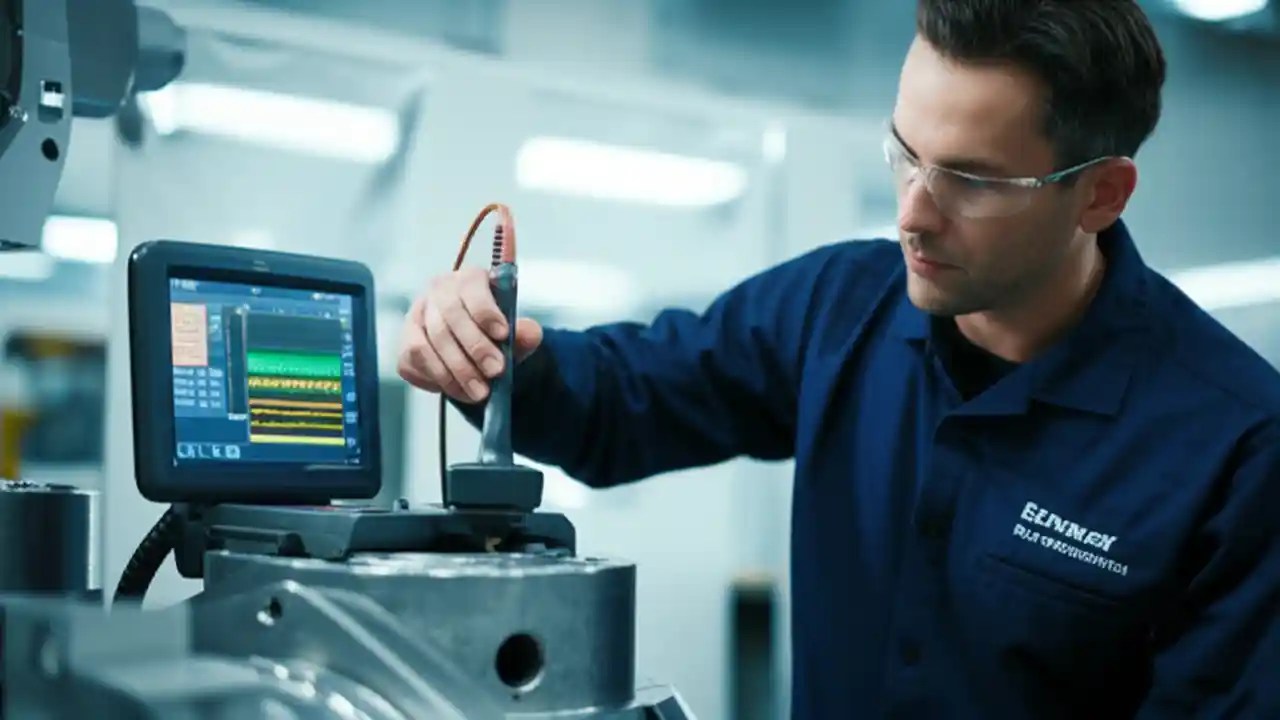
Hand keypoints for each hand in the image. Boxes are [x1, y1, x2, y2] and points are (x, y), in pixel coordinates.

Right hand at [397, 266, 542, 403]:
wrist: (472, 352)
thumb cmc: (493, 335)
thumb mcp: (514, 335)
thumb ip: (524, 333)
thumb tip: (529, 332)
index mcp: (468, 280)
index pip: (472, 286)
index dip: (485, 310)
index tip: (503, 334)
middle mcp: (438, 292)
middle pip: (450, 316)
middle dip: (475, 347)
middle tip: (495, 371)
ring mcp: (418, 315)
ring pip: (430, 343)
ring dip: (456, 371)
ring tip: (480, 391)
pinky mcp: (406, 341)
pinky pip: (415, 360)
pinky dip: (437, 378)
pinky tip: (458, 389)